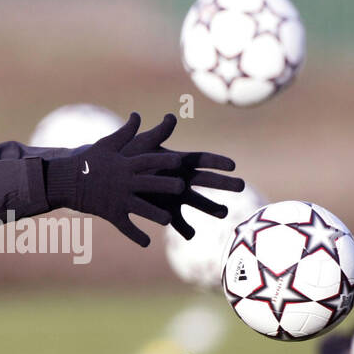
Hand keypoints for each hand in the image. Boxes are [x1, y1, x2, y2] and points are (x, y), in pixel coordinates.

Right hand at [43, 113, 184, 245]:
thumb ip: (126, 132)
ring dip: (155, 215)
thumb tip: (138, 115)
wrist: (65, 180)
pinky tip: (147, 243)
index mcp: (125, 164)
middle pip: (149, 184)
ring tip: (169, 220)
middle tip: (181, 187)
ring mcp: (117, 199)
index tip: (178, 161)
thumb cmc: (88, 160)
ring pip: (140, 208)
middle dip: (165, 185)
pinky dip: (135, 236)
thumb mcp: (107, 144)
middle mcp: (124, 182)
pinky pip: (125, 227)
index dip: (163, 160)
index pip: (147, 161)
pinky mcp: (110, 213)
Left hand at [130, 115, 243, 238]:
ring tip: (224, 212)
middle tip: (242, 186)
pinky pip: (178, 222)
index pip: (203, 160)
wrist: (112, 179)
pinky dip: (185, 229)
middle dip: (224, 184)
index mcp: (178, 162)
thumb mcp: (142, 145)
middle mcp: (181, 179)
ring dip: (211, 207)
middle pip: (207, 181)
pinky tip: (191, 235)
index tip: (233, 165)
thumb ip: (157, 134)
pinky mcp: (165, 211)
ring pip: (198, 203)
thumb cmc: (128, 157)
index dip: (218, 162)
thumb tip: (171, 117)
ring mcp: (175, 197)